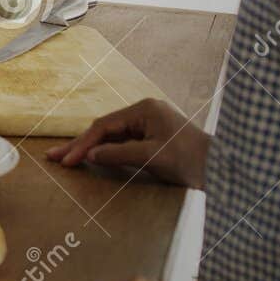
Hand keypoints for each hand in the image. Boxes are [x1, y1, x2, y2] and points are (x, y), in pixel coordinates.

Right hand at [47, 98, 209, 187]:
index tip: (67, 161)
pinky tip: (92, 159)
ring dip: (91, 149)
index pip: (104, 127)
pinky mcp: (152, 138)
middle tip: (55, 158)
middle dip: (80, 145)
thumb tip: (91, 155)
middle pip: (104, 129)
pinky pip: (122, 143)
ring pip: (111, 136)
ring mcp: (148, 124)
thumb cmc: (192, 161)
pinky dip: (106, 152)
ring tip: (67, 159)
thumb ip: (119, 154)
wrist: (224, 170)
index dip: (83, 145)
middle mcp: (144, 113)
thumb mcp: (153, 157)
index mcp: (144, 110)